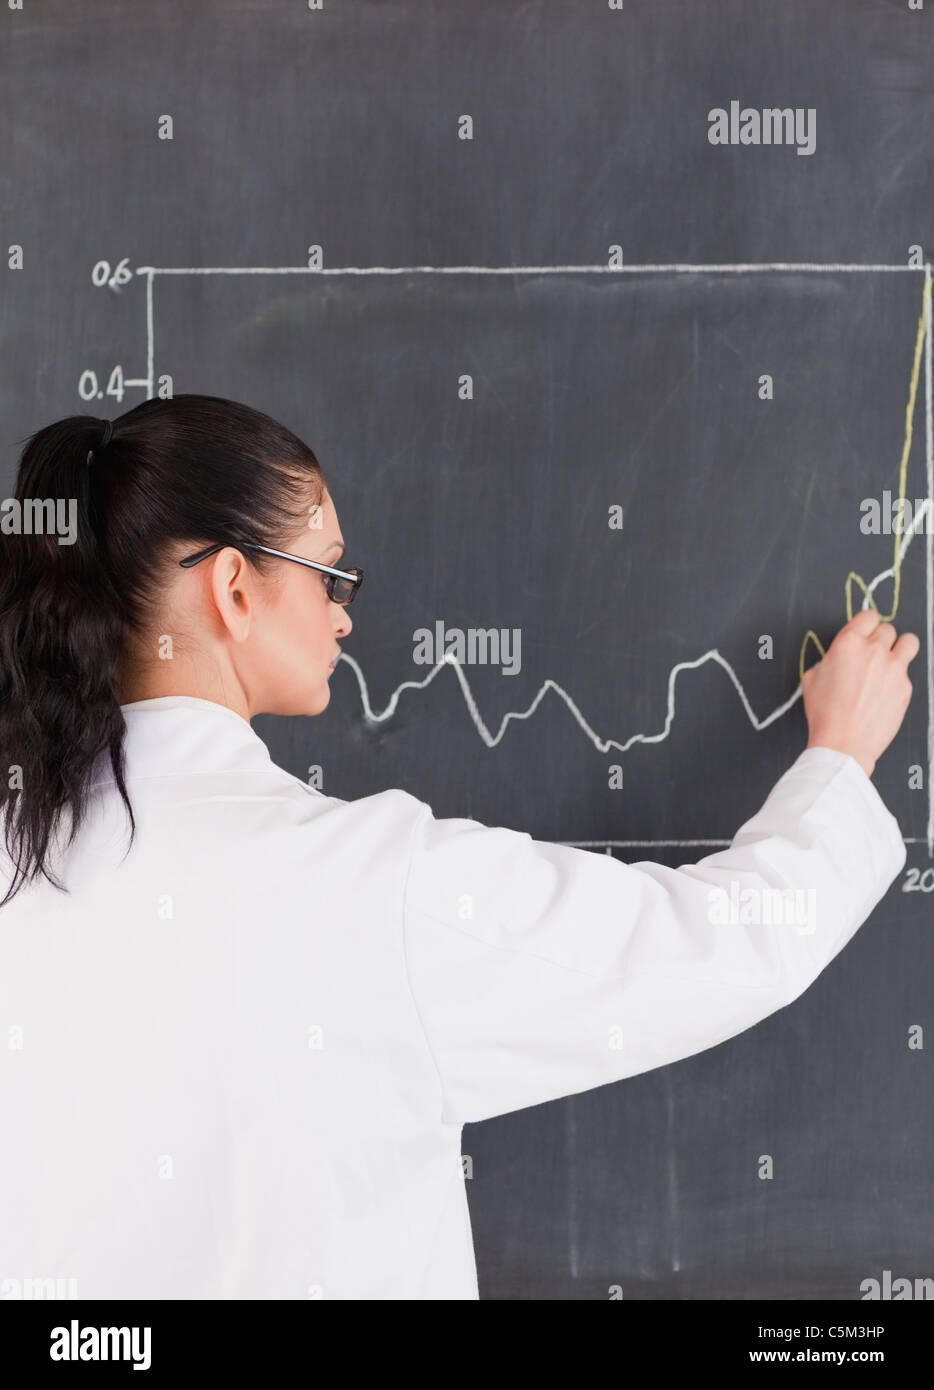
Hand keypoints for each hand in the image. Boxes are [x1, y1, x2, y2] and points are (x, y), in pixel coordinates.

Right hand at [802, 609, 919, 777]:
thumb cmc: (824, 713)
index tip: (864, 633)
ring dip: (900, 647)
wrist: (843, 742)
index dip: (865, 624)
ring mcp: (894, 668)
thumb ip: (829, 660)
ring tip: (891, 661)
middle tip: (872, 654)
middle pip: (888, 628)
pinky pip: (907, 673)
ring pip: (909, 642)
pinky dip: (898, 679)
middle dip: (880, 639)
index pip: (868, 615)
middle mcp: (874, 650)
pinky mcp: (906, 687)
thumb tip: (838, 659)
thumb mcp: (812, 679)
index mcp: (848, 643)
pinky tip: (884, 694)